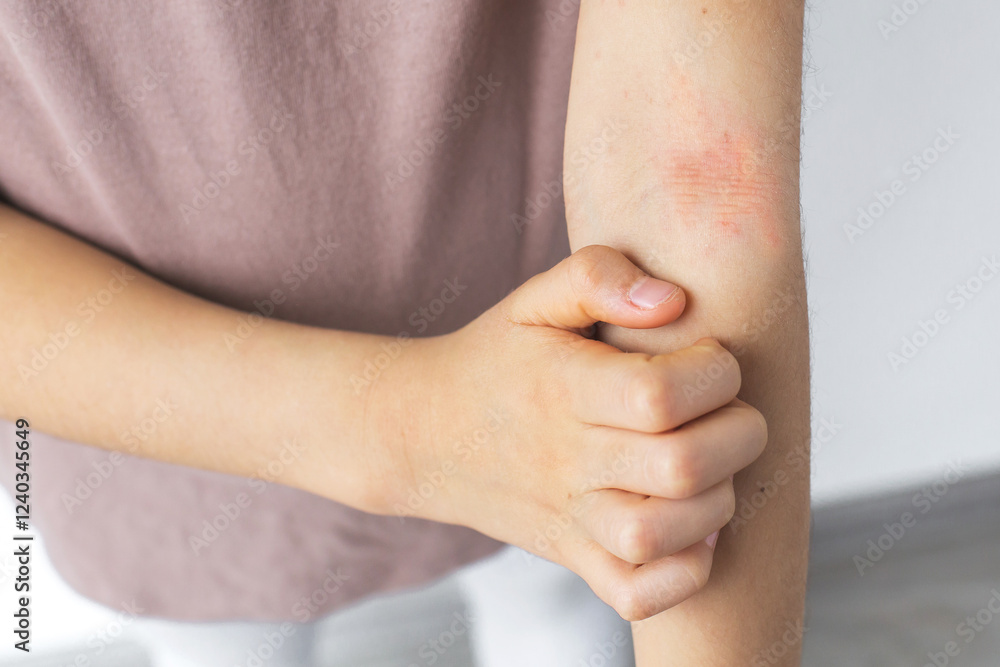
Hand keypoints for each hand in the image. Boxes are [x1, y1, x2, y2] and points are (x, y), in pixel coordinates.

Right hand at [370, 245, 766, 619]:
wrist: (423, 432)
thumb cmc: (494, 360)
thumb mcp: (533, 300)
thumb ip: (598, 276)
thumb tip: (672, 300)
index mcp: (563, 388)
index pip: (661, 394)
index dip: (715, 373)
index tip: (710, 358)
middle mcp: (565, 459)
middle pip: (681, 467)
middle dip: (739, 433)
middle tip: (728, 411)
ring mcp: (567, 516)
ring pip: (660, 536)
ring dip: (717, 501)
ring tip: (711, 467)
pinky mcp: (570, 555)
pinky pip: (635, 594)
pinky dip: (682, 573)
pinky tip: (691, 529)